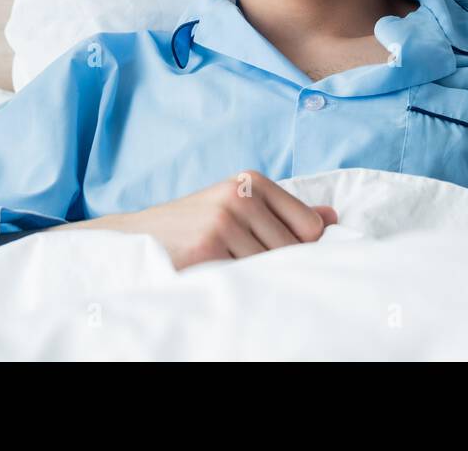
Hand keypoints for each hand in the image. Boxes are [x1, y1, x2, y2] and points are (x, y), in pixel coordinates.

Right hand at [52, 169, 337, 269]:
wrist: (135, 239)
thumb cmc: (192, 226)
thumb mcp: (237, 207)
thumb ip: (284, 212)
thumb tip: (332, 217)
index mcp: (251, 181)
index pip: (310, 227)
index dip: (299, 248)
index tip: (273, 253)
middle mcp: (240, 195)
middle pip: (294, 250)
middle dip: (277, 265)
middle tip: (244, 264)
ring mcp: (224, 220)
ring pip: (272, 266)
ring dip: (256, 277)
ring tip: (228, 268)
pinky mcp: (209, 247)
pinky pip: (247, 278)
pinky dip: (239, 286)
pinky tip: (219, 277)